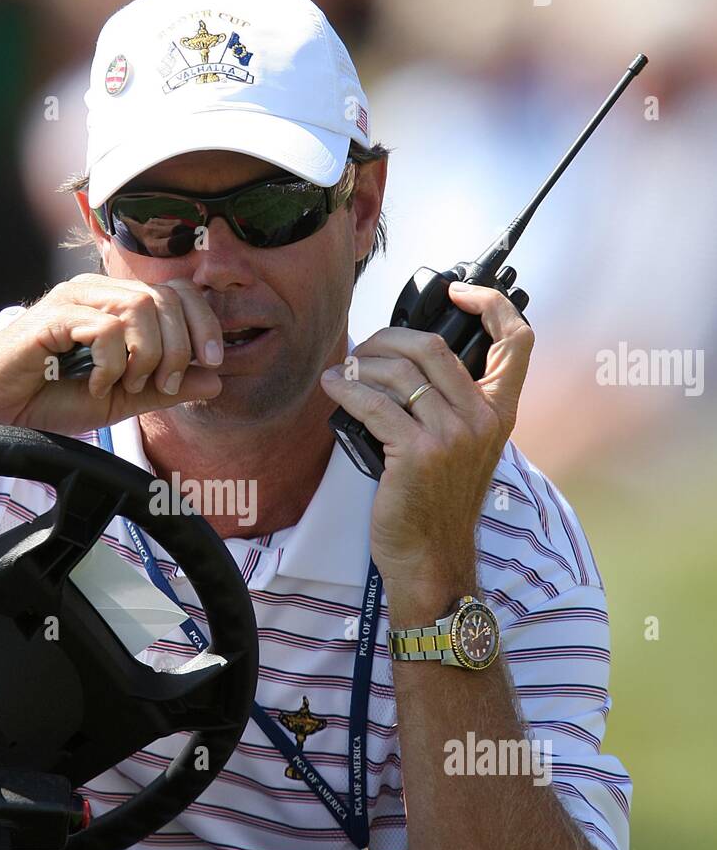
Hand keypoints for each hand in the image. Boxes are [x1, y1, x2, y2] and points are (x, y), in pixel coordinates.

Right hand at [0, 274, 224, 433]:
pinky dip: (111, 363)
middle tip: (160, 387)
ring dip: (145, 355)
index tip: (211, 362)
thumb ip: (167, 388)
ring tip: (124, 385)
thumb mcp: (122, 398)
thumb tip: (217, 378)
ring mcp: (74, 299)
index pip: (180, 291)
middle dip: (177, 349)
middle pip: (165, 299)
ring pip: (139, 308)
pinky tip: (95, 383)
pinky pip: (104, 328)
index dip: (204, 323)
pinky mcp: (53, 316)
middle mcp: (99, 292)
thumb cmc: (50, 398)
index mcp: (119, 303)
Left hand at [321, 282, 533, 606]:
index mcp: (499, 413)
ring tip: (343, 370)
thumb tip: (402, 358)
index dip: (491, 305)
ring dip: (362, 364)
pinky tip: (332, 386)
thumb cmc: (435, 502)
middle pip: (434, 347)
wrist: (431, 558)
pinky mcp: (417, 453)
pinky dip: (346, 389)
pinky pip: (373, 403)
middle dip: (390, 339)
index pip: (517, 342)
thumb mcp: (462, 449)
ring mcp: (452, 436)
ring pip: (400, 371)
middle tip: (363, 348)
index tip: (457, 291)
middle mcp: (483, 419)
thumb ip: (450, 405)